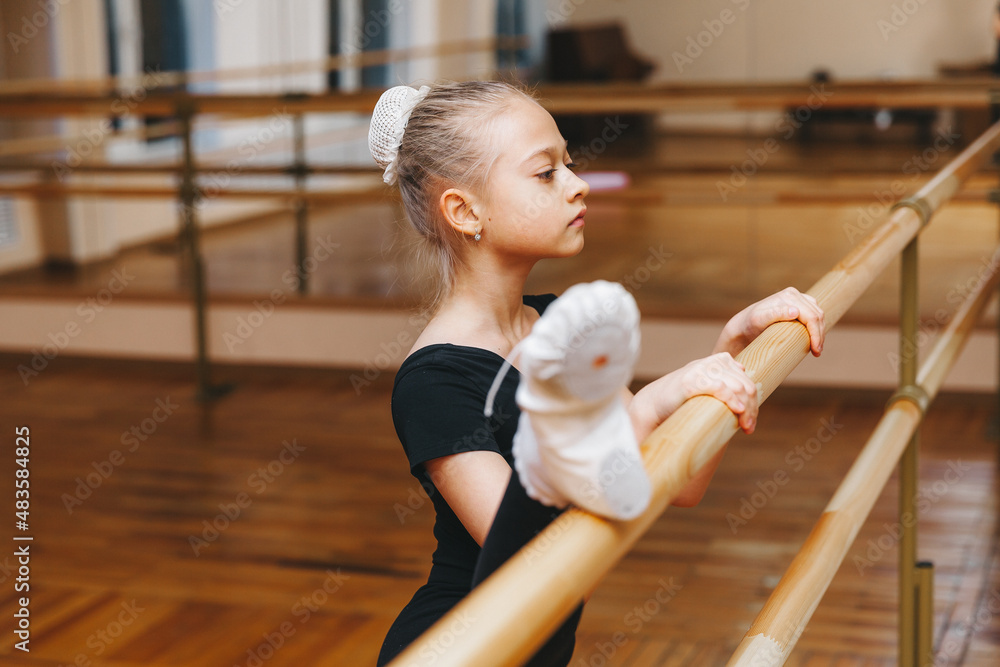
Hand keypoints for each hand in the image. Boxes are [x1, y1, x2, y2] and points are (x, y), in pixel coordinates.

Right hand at [630, 352, 759, 436]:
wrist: (652, 405)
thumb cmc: (681, 401)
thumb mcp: (706, 389)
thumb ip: (723, 384)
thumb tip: (744, 385)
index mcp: (717, 362)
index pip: (745, 379)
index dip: (753, 401)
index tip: (750, 422)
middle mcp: (710, 363)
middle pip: (744, 384)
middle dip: (752, 408)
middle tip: (749, 428)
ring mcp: (700, 370)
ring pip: (736, 387)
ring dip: (746, 409)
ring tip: (745, 426)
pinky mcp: (690, 381)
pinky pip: (719, 387)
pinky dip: (731, 399)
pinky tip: (737, 411)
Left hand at [715, 287, 824, 357]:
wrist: (744, 324)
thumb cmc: (750, 324)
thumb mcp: (759, 320)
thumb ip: (775, 314)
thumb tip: (795, 311)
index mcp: (789, 296)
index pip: (811, 316)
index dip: (816, 334)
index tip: (815, 350)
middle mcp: (794, 294)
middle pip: (817, 315)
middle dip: (820, 335)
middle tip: (816, 353)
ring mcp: (797, 298)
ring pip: (818, 315)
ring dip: (820, 332)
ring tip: (815, 349)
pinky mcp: (798, 305)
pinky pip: (813, 315)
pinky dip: (816, 327)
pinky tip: (813, 339)